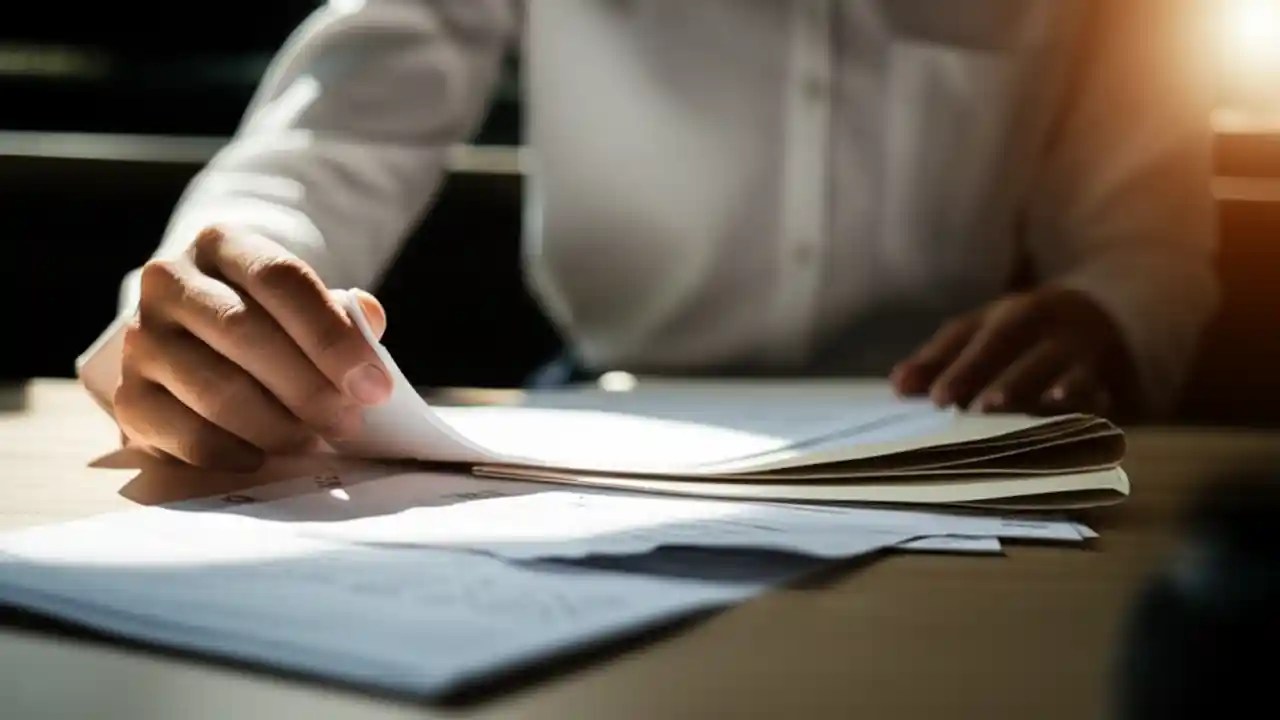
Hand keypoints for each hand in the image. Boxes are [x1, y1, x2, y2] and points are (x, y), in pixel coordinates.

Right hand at [114, 226, 392, 470]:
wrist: (194, 342)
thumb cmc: (268, 322)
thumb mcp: (302, 303)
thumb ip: (341, 314)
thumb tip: (370, 322)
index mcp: (221, 245)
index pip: (280, 279)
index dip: (332, 336)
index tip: (374, 386)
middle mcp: (169, 281)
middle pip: (245, 332)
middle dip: (309, 387)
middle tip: (349, 422)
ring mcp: (142, 339)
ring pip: (218, 389)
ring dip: (279, 425)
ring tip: (314, 439)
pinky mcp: (128, 397)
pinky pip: (188, 435)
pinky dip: (236, 452)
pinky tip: (266, 457)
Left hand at [889, 287, 1134, 416]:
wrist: (1112, 330)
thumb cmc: (1032, 340)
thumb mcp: (990, 339)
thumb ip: (943, 361)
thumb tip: (898, 385)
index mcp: (1009, 313)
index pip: (967, 333)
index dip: (939, 360)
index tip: (910, 392)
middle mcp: (1043, 321)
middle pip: (1004, 339)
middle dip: (972, 368)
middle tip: (943, 399)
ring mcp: (1078, 344)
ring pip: (1045, 361)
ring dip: (1018, 382)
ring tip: (989, 405)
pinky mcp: (1109, 373)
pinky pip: (1091, 382)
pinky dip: (1076, 391)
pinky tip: (1057, 403)